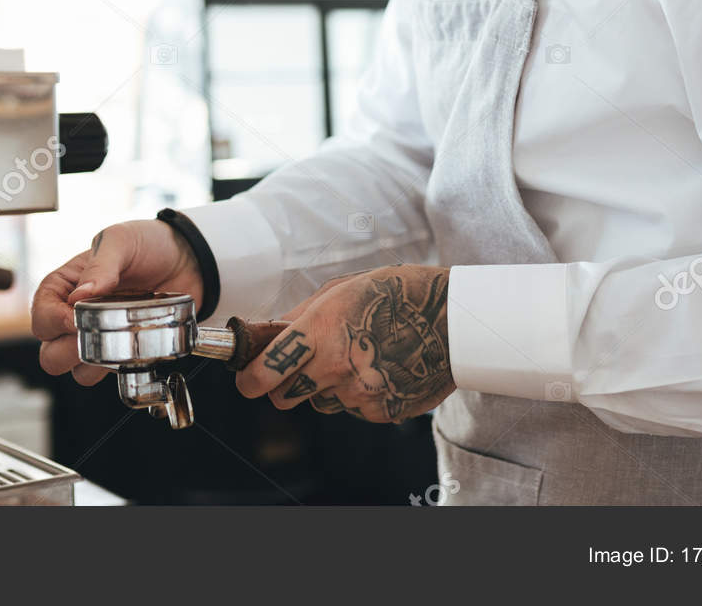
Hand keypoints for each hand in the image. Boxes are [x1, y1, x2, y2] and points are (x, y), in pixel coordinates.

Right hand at [31, 219, 203, 385]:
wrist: (190, 259)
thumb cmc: (149, 243)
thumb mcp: (121, 241)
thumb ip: (100, 266)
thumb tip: (78, 297)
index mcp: (65, 285)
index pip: (41, 314)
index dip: (53, 322)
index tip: (77, 318)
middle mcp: (75, 314)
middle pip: (48, 351)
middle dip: (65, 351)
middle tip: (93, 336)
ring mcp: (98, 335)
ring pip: (74, 370)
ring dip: (90, 364)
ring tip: (115, 343)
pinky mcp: (121, 349)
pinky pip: (106, 373)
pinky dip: (115, 369)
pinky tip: (132, 349)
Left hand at [236, 265, 453, 422]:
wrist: (453, 319)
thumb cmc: (396, 295)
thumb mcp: (342, 290)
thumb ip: (300, 316)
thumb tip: (269, 333)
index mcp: (320, 331)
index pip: (264, 372)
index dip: (249, 378)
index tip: (248, 377)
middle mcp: (336, 366)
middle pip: (283, 398)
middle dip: (284, 385)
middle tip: (300, 366)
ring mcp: (359, 394)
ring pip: (319, 404)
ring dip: (324, 388)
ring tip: (354, 358)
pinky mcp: (381, 411)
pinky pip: (352, 410)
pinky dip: (356, 395)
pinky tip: (376, 369)